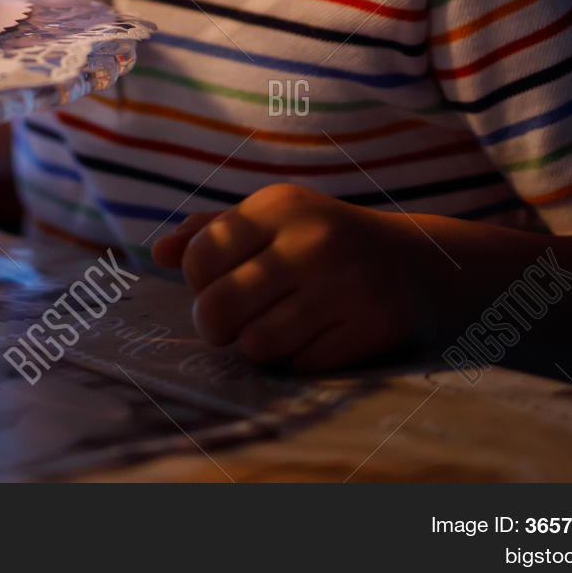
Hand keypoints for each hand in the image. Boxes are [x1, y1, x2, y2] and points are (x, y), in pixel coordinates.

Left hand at [152, 184, 431, 372]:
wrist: (415, 261)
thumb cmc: (321, 238)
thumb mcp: (271, 217)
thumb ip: (211, 231)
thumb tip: (156, 251)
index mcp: (278, 208)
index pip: (199, 259)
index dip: (197, 283)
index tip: (216, 284)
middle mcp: (310, 242)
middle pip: (218, 309)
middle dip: (214, 325)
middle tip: (228, 322)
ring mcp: (343, 287)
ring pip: (256, 345)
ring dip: (257, 344)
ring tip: (275, 325)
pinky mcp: (370, 327)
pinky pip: (300, 364)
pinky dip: (297, 358)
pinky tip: (314, 336)